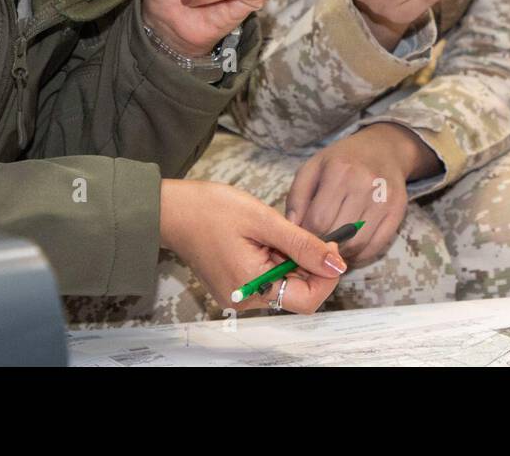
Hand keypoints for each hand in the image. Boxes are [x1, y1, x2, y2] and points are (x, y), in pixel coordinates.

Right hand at [158, 180, 346, 313]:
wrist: (172, 209)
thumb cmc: (211, 210)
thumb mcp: (264, 221)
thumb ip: (304, 245)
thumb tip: (337, 264)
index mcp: (251, 287)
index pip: (308, 299)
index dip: (326, 275)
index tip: (329, 246)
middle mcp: (244, 299)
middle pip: (297, 293)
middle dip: (307, 264)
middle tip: (298, 232)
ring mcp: (238, 294)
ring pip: (284, 284)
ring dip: (291, 260)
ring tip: (273, 232)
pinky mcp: (235, 285)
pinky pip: (268, 279)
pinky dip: (276, 260)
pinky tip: (264, 238)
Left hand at [284, 123, 438, 265]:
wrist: (383, 149)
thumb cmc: (341, 161)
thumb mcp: (313, 168)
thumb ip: (297, 197)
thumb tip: (291, 228)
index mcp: (339, 170)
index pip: (318, 219)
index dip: (306, 235)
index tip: (302, 239)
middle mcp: (364, 184)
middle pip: (337, 234)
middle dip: (323, 246)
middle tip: (316, 247)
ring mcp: (384, 199)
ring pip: (357, 244)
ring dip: (341, 254)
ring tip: (332, 249)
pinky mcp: (397, 211)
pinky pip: (376, 246)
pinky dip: (361, 255)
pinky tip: (350, 249)